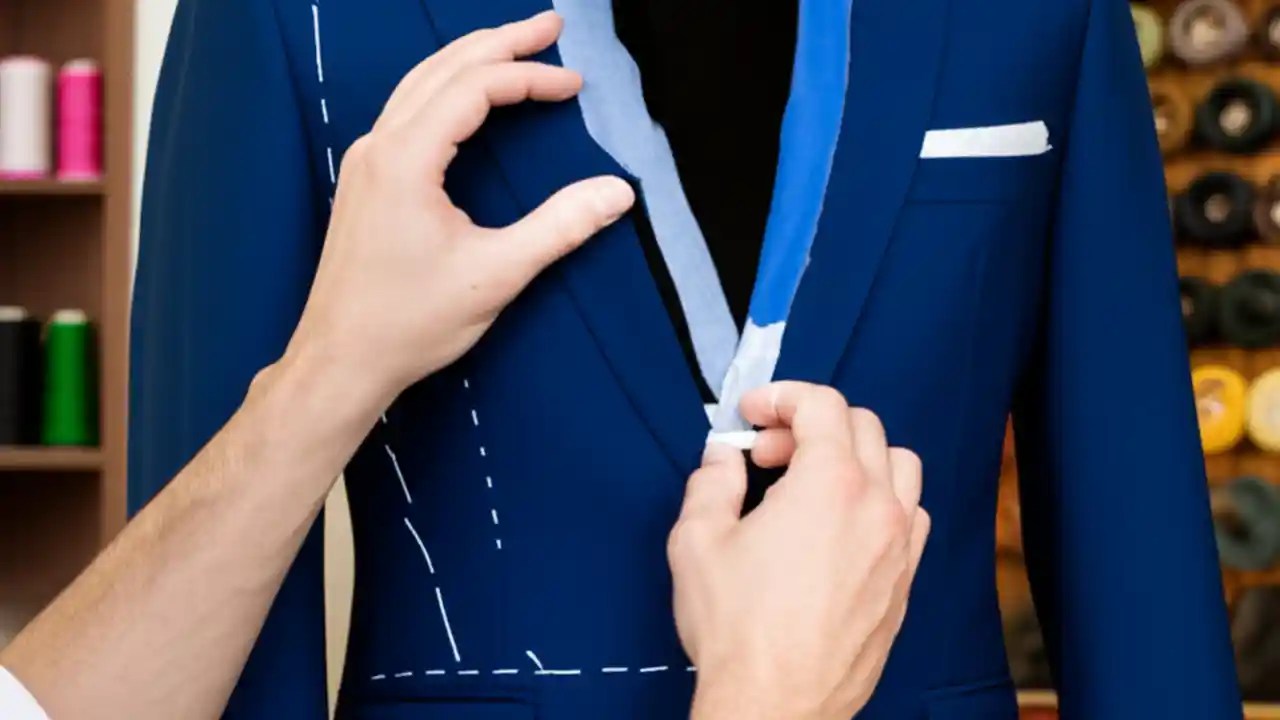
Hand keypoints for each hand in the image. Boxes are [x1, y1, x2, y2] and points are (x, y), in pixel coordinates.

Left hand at [283, 11, 634, 407]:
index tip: (574, 86)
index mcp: (406, 159)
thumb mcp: (496, 274)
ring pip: (421, 82)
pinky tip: (469, 96)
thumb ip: (560, 227)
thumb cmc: (409, 323)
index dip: (530, 78)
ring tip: (517, 46)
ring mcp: (366, 161)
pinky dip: (447, 87)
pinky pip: (407, 108)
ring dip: (471, 59)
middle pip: (444, 67)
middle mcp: (379, 146)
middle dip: (501, 42)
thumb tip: (617, 192)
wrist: (341, 359)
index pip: (474, 89)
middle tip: (551, 26)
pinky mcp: (365, 180)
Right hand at [669, 382, 930, 719]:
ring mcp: (898, 545)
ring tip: (812, 482)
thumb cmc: (739, 630)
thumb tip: (722, 460)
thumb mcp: (698, 541)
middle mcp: (876, 506)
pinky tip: (842, 524)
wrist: (774, 703)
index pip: (822, 404)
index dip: (781, 397)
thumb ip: (711, 483)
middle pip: (862, 426)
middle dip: (809, 425)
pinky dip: (882, 499)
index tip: (753, 414)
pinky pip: (912, 515)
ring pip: (900, 465)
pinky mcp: (904, 581)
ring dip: (855, 456)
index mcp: (830, 484)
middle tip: (767, 455)